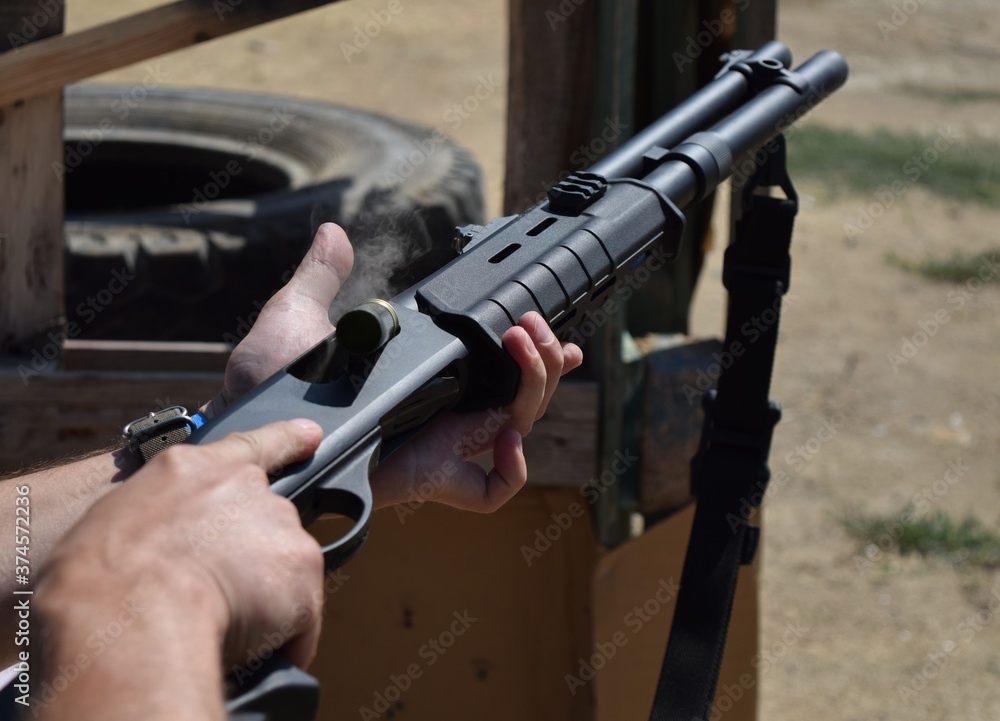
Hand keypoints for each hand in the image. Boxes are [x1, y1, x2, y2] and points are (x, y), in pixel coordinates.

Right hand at [37, 420, 326, 670]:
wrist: (126, 604)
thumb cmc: (97, 580)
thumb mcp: (115, 528)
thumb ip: (157, 525)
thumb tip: (167, 559)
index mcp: (186, 470)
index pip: (246, 445)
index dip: (285, 440)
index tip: (311, 435)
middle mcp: (239, 484)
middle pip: (265, 520)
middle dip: (248, 558)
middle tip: (211, 596)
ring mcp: (275, 519)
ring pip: (284, 565)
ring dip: (264, 594)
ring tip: (219, 624)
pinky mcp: (300, 561)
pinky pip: (302, 611)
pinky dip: (287, 636)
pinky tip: (263, 654)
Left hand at [206, 223, 582, 511]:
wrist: (251, 429)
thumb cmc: (269, 382)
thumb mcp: (301, 316)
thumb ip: (324, 276)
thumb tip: (332, 232)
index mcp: (423, 379)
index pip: (493, 369)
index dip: (530, 352)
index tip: (544, 320)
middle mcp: (441, 416)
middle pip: (521, 396)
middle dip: (545, 360)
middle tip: (537, 325)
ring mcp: (440, 447)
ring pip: (519, 427)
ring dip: (537, 387)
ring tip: (524, 346)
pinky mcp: (430, 478)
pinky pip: (489, 492)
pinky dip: (510, 471)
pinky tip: (505, 437)